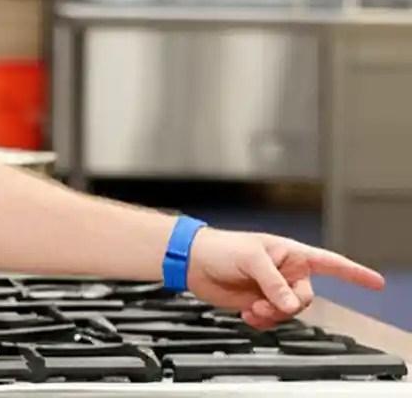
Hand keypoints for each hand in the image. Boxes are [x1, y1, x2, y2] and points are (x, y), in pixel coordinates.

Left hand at [186, 227, 384, 329]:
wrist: (193, 261)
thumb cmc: (221, 247)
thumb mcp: (251, 260)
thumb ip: (274, 283)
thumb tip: (290, 304)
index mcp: (291, 254)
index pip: (330, 263)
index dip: (354, 273)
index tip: (375, 282)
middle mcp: (286, 272)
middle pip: (306, 298)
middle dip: (289, 304)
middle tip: (267, 301)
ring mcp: (273, 288)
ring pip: (289, 312)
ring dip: (273, 314)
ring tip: (253, 306)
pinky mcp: (259, 302)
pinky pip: (272, 320)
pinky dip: (262, 321)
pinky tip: (248, 313)